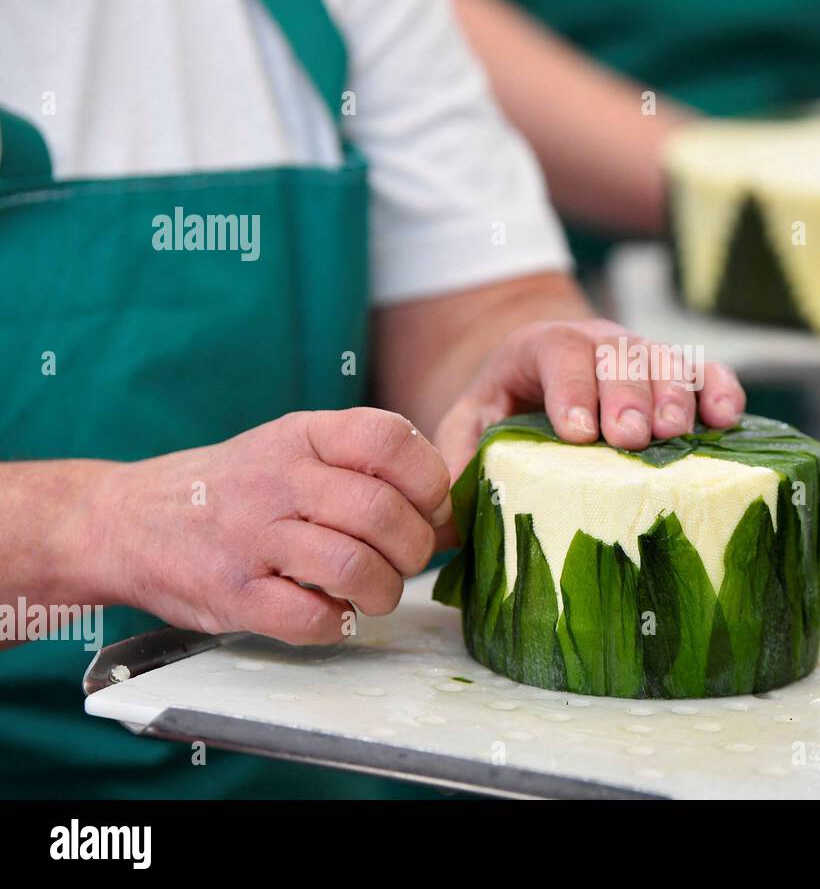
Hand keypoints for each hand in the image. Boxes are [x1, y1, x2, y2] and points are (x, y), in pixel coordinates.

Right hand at [81, 409, 449, 644]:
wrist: (130, 520)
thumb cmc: (239, 488)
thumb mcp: (297, 449)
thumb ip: (368, 469)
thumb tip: (450, 517)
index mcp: (303, 435)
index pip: (391, 441)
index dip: (429, 480)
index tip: (428, 507)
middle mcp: (278, 480)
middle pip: (383, 514)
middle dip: (414, 549)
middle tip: (404, 560)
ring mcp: (252, 539)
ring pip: (355, 568)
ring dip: (384, 592)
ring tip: (375, 592)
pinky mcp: (233, 596)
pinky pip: (313, 619)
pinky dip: (339, 624)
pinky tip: (332, 613)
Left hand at [434, 318, 745, 477]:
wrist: (544, 377)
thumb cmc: (506, 410)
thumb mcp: (471, 424)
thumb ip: (457, 460)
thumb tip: (442, 523)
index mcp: (541, 347)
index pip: (558, 353)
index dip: (570, 388)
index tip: (576, 430)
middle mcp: (597, 342)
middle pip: (619, 354)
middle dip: (626, 395)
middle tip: (631, 438)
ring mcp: (642, 354)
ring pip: (666, 359)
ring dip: (674, 395)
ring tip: (676, 434)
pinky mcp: (678, 374)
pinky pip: (707, 371)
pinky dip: (720, 390)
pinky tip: (727, 418)